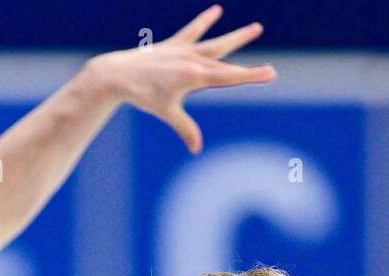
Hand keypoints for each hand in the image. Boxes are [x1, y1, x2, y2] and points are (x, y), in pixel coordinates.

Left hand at [86, 4, 275, 153]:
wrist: (118, 74)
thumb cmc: (142, 95)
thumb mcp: (166, 112)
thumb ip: (184, 129)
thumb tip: (195, 149)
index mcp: (193, 76)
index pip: (229, 77)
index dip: (251, 75)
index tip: (270, 73)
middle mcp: (192, 60)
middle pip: (227, 63)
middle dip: (248, 69)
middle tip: (270, 69)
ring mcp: (183, 50)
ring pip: (215, 44)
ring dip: (236, 38)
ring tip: (256, 28)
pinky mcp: (173, 45)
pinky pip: (192, 32)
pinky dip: (204, 22)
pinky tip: (216, 11)